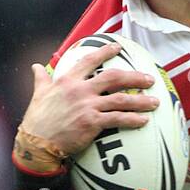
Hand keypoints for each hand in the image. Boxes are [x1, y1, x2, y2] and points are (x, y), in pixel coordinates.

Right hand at [20, 41, 160, 157]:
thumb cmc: (37, 119)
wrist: (37, 142)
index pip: (90, 60)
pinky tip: (144, 121)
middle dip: (134, 77)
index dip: (105, 52)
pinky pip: (118, 119)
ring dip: (140, 100)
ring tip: (155, 102)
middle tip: (149, 79)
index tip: (118, 47)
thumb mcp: (38, 93)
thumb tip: (35, 67)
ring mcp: (87, 106)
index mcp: (67, 80)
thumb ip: (41, 79)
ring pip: (121, 99)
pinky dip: (133, 119)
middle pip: (113, 77)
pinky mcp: (92, 122)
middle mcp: (80, 90)